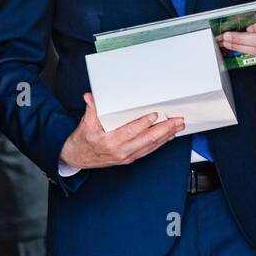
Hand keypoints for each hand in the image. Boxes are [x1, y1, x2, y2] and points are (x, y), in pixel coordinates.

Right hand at [59, 92, 183, 168]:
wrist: (77, 158)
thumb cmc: (82, 141)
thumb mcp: (84, 123)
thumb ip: (91, 109)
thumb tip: (91, 97)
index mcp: (110, 142)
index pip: (131, 131)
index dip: (144, 123)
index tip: (156, 115)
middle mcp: (121, 151)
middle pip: (147, 140)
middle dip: (165, 129)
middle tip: (177, 120)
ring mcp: (126, 156)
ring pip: (151, 146)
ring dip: (166, 136)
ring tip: (178, 126)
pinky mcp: (130, 158)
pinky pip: (148, 150)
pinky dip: (160, 143)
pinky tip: (168, 136)